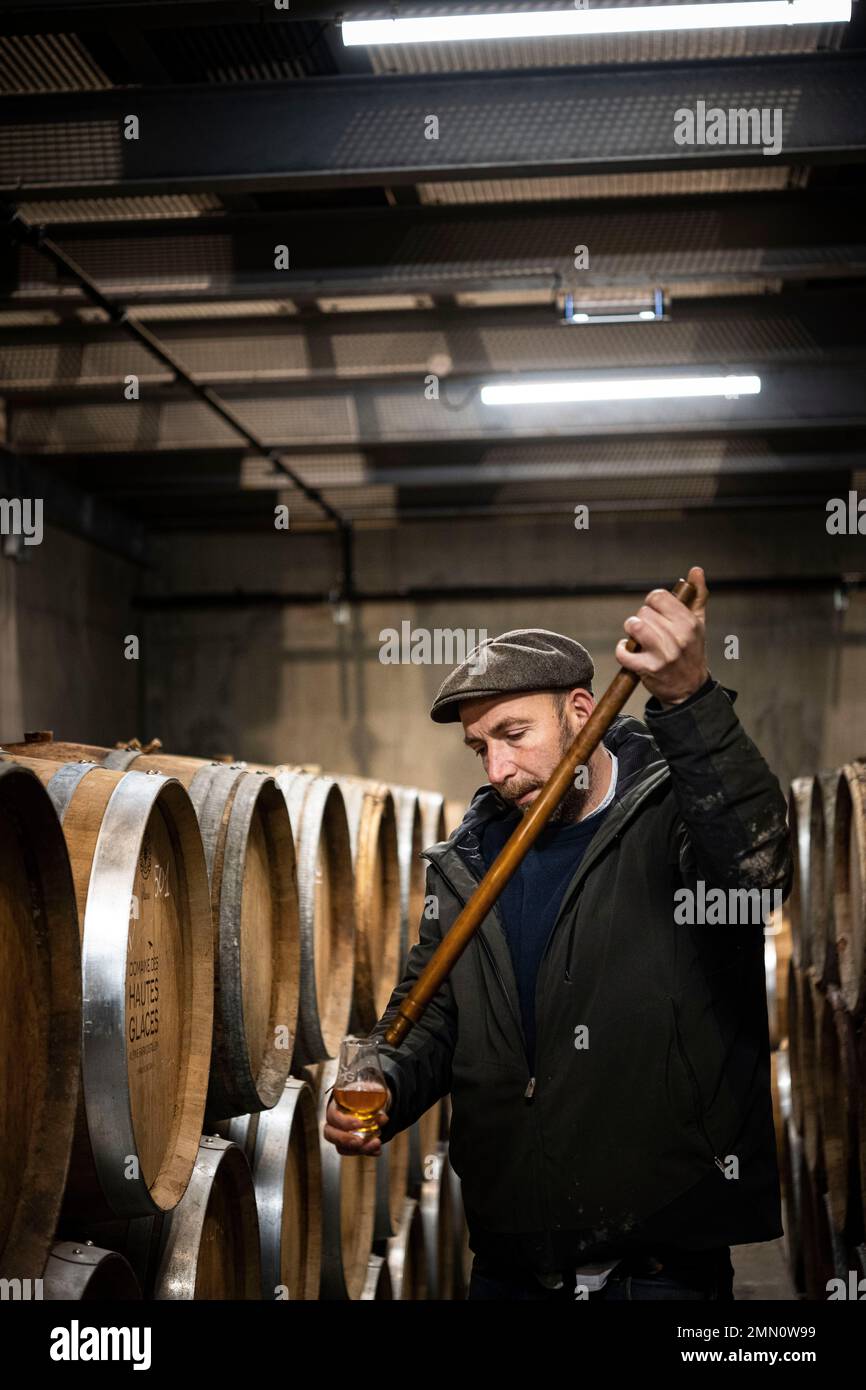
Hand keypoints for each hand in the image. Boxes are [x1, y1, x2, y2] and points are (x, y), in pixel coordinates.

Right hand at [323, 1084, 392, 1157]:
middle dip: (345, 1140)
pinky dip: (366, 1152)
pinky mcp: (349, 1144)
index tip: (360, 1123)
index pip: (332, 1116)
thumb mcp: (369, 1088)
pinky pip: (353, 1152)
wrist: (372, 1100)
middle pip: (330, 1135)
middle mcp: (334, 1122)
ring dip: (359, 1149)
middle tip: (361, 1141)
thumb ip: (373, 1094)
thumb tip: (379, 1109)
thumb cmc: (366, 1093)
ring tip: (376, 1144)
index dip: (344, 1122)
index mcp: (336, 1106)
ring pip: (341, 1147)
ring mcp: (340, 1135)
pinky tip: (377, 1150)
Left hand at [615, 566, 709, 705]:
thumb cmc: (691, 652)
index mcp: (689, 623)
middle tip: (650, 631)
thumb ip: (697, 595)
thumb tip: (696, 571)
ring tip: (638, 638)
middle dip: (643, 619)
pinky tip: (629, 651)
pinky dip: (622, 650)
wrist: (690, 689)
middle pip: (643, 612)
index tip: (656, 613)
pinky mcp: (647, 669)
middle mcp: (678, 637)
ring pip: (634, 626)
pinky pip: (623, 652)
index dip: (652, 603)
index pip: (658, 597)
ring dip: (632, 631)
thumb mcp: (698, 623)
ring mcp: (663, 654)